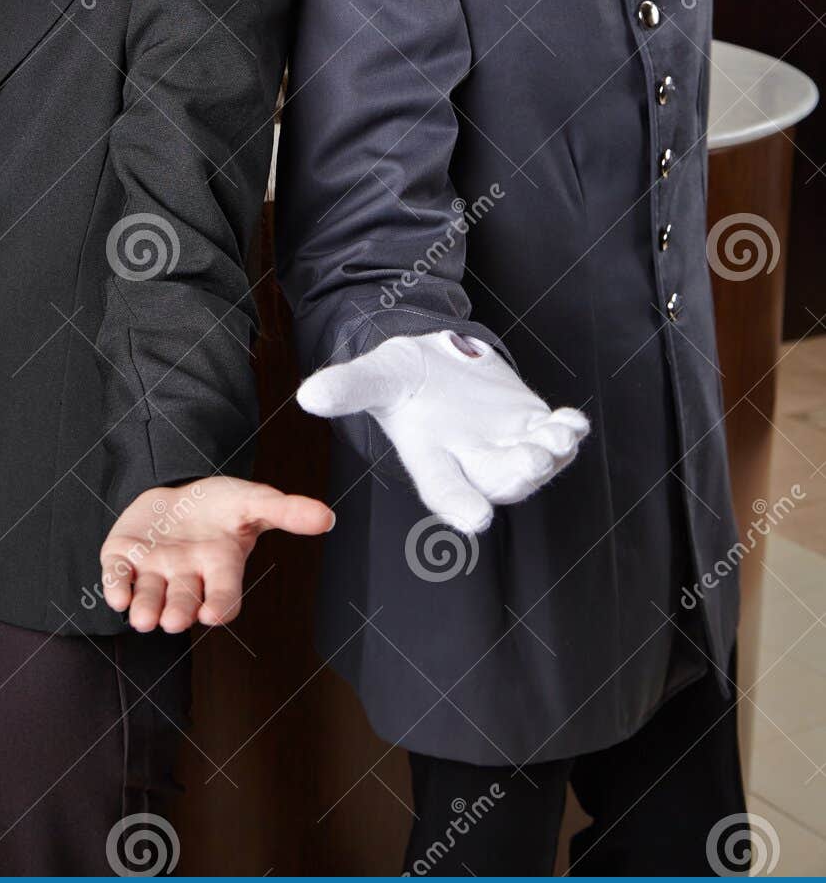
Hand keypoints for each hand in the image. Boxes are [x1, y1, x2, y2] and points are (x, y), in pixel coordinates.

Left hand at [100, 475, 333, 632]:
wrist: (178, 492)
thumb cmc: (221, 505)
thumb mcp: (253, 500)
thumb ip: (287, 510)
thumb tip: (328, 517)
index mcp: (220, 567)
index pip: (224, 596)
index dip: (219, 606)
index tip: (214, 614)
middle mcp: (187, 577)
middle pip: (184, 602)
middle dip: (178, 612)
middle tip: (172, 620)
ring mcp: (154, 570)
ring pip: (149, 597)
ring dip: (144, 609)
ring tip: (144, 619)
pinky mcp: (124, 558)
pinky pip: (118, 578)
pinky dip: (116, 586)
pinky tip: (116, 594)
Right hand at [297, 329, 588, 536]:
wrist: (440, 364)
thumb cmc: (403, 377)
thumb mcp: (375, 375)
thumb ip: (348, 388)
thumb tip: (309, 396)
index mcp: (431, 458)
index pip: (445, 489)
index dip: (459, 504)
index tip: (476, 518)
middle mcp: (473, 461)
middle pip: (497, 481)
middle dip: (515, 474)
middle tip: (529, 462)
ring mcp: (507, 445)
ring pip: (532, 462)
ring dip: (548, 455)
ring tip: (557, 438)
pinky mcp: (532, 425)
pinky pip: (556, 437)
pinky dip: (567, 432)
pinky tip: (574, 422)